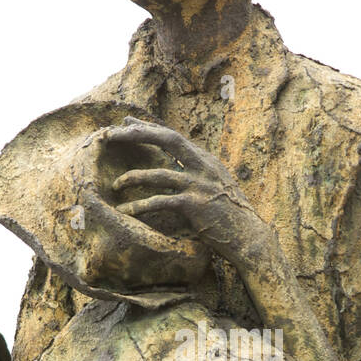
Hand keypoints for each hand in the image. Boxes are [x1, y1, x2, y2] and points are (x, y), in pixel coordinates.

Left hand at [105, 117, 275, 264]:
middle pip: (168, 140)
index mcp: (206, 160)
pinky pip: (161, 202)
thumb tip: (176, 164)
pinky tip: (126, 211)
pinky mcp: (195, 205)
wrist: (248, 236)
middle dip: (138, 135)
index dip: (149, 128)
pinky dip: (141, 206)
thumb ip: (197, 171)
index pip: (173, 136)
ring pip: (159, 175)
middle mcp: (204, 167)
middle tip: (112, 135)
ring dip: (133, 178)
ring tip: (115, 185)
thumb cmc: (229, 214)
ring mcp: (199, 185)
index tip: (126, 123)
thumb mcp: (215, 185)